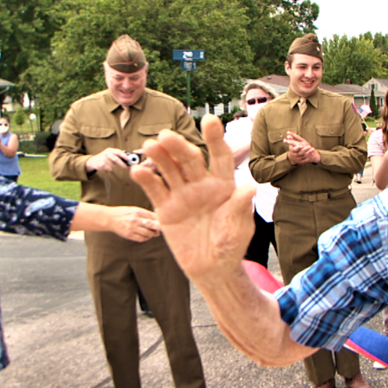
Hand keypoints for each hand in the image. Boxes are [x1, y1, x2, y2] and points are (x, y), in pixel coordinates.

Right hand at [85, 148, 130, 172]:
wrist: (94, 161)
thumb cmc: (105, 158)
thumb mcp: (111, 154)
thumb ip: (119, 156)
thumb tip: (128, 160)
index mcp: (110, 150)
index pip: (118, 152)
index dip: (124, 155)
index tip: (128, 159)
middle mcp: (106, 153)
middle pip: (115, 159)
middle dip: (121, 164)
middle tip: (125, 167)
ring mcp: (102, 158)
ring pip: (112, 165)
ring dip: (113, 167)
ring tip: (110, 165)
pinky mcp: (100, 164)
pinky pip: (108, 168)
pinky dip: (109, 169)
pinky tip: (106, 167)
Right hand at [107, 206, 161, 241]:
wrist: (109, 218)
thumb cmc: (122, 213)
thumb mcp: (134, 209)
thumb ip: (145, 214)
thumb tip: (157, 218)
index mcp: (137, 211)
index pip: (153, 217)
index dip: (160, 220)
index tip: (163, 222)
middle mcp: (135, 219)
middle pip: (152, 225)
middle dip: (159, 228)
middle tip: (161, 229)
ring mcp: (132, 228)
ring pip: (148, 233)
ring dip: (153, 234)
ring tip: (155, 233)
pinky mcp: (128, 235)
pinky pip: (141, 239)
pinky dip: (146, 238)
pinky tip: (147, 236)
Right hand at [131, 116, 255, 278]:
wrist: (212, 268)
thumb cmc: (231, 245)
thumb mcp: (239, 228)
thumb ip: (240, 208)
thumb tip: (249, 188)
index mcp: (223, 185)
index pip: (219, 157)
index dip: (215, 139)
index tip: (210, 120)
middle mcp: (202, 185)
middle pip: (189, 160)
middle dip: (178, 146)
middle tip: (166, 136)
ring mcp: (183, 195)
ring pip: (169, 170)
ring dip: (159, 156)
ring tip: (149, 145)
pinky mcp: (166, 208)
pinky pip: (155, 190)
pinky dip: (146, 179)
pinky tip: (137, 171)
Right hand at [284, 132, 320, 164]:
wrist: (294, 158)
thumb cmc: (293, 149)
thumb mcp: (292, 144)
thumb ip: (291, 138)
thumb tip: (288, 133)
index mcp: (292, 151)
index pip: (294, 149)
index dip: (297, 148)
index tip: (301, 145)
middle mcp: (295, 155)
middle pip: (300, 153)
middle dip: (305, 150)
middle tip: (309, 146)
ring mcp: (299, 159)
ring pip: (304, 156)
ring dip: (309, 152)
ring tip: (313, 148)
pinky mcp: (302, 162)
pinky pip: (306, 159)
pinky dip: (310, 156)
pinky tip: (312, 153)